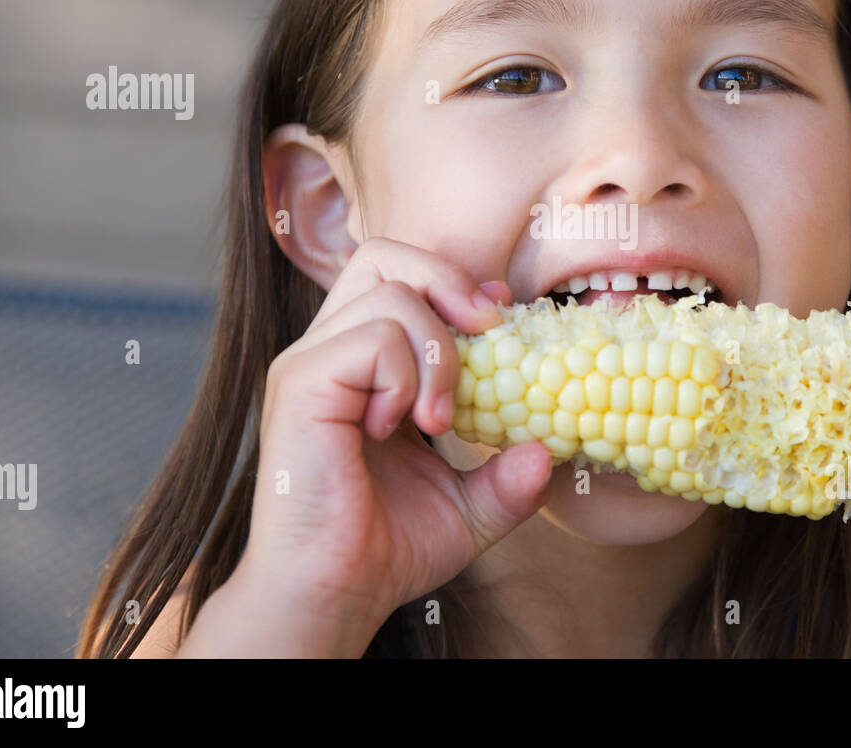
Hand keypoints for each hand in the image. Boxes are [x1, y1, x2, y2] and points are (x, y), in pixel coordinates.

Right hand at [232, 237, 553, 655]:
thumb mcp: (469, 508)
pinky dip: (407, 375)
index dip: (459, 286)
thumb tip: (549, 452)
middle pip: (385, 256)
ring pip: (389, 291)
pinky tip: (401, 427)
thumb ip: (510, 478)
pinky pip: (373, 338)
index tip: (501, 322)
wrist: (334, 595)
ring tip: (440, 417)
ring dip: (438, 349)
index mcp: (363, 365)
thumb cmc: (386, 550)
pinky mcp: (300, 383)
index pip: (405, 278)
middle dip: (449, 282)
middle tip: (486, 336)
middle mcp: (330, 350)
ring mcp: (310, 362)